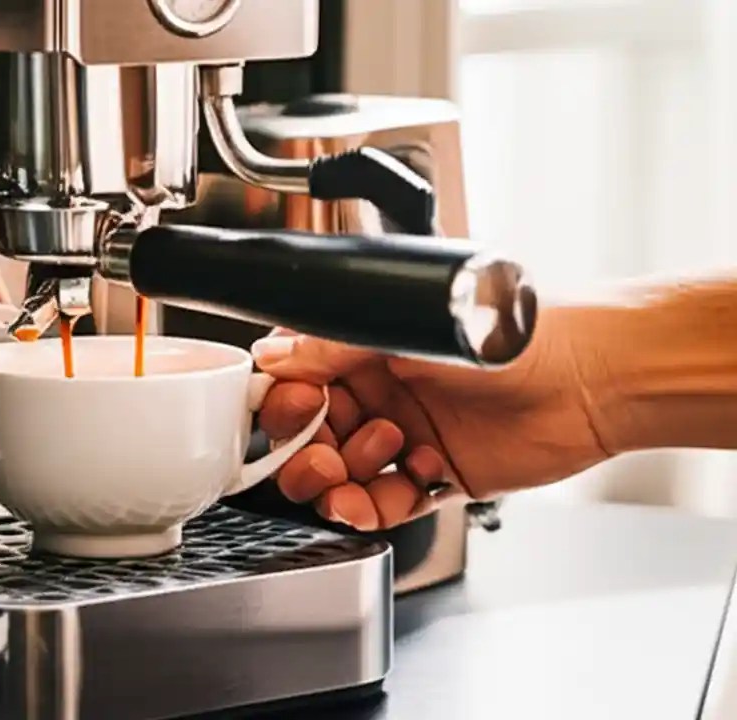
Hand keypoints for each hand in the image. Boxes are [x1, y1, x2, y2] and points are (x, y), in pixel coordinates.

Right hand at [253, 308, 611, 530]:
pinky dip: (374, 509)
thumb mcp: (407, 330)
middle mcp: (381, 392)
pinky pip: (386, 504)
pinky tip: (388, 494)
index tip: (294, 412)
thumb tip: (272, 356)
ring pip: (342, 477)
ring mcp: (407, 437)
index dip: (283, 404)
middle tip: (325, 458)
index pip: (297, 381)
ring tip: (362, 477)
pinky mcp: (436, 477)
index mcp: (366, 348)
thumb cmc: (516, 334)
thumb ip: (333, 345)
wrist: (593, 378)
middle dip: (306, 454)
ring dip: (338, 486)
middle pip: (311, 437)